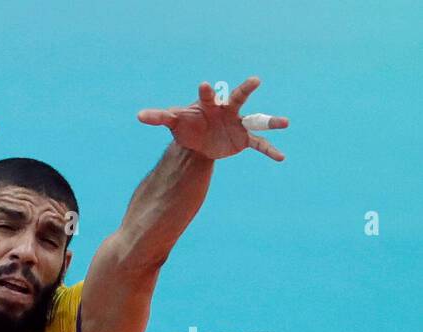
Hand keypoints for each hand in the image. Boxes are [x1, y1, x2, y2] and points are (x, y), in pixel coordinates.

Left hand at [138, 77, 288, 160]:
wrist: (197, 139)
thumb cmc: (186, 124)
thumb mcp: (173, 121)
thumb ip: (158, 117)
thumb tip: (139, 115)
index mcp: (210, 105)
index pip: (207, 96)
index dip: (206, 92)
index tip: (202, 85)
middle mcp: (227, 111)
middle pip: (237, 98)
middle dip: (245, 90)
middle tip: (255, 81)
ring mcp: (238, 124)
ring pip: (256, 120)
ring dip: (270, 121)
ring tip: (285, 122)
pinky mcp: (243, 140)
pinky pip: (258, 145)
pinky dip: (269, 150)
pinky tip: (281, 157)